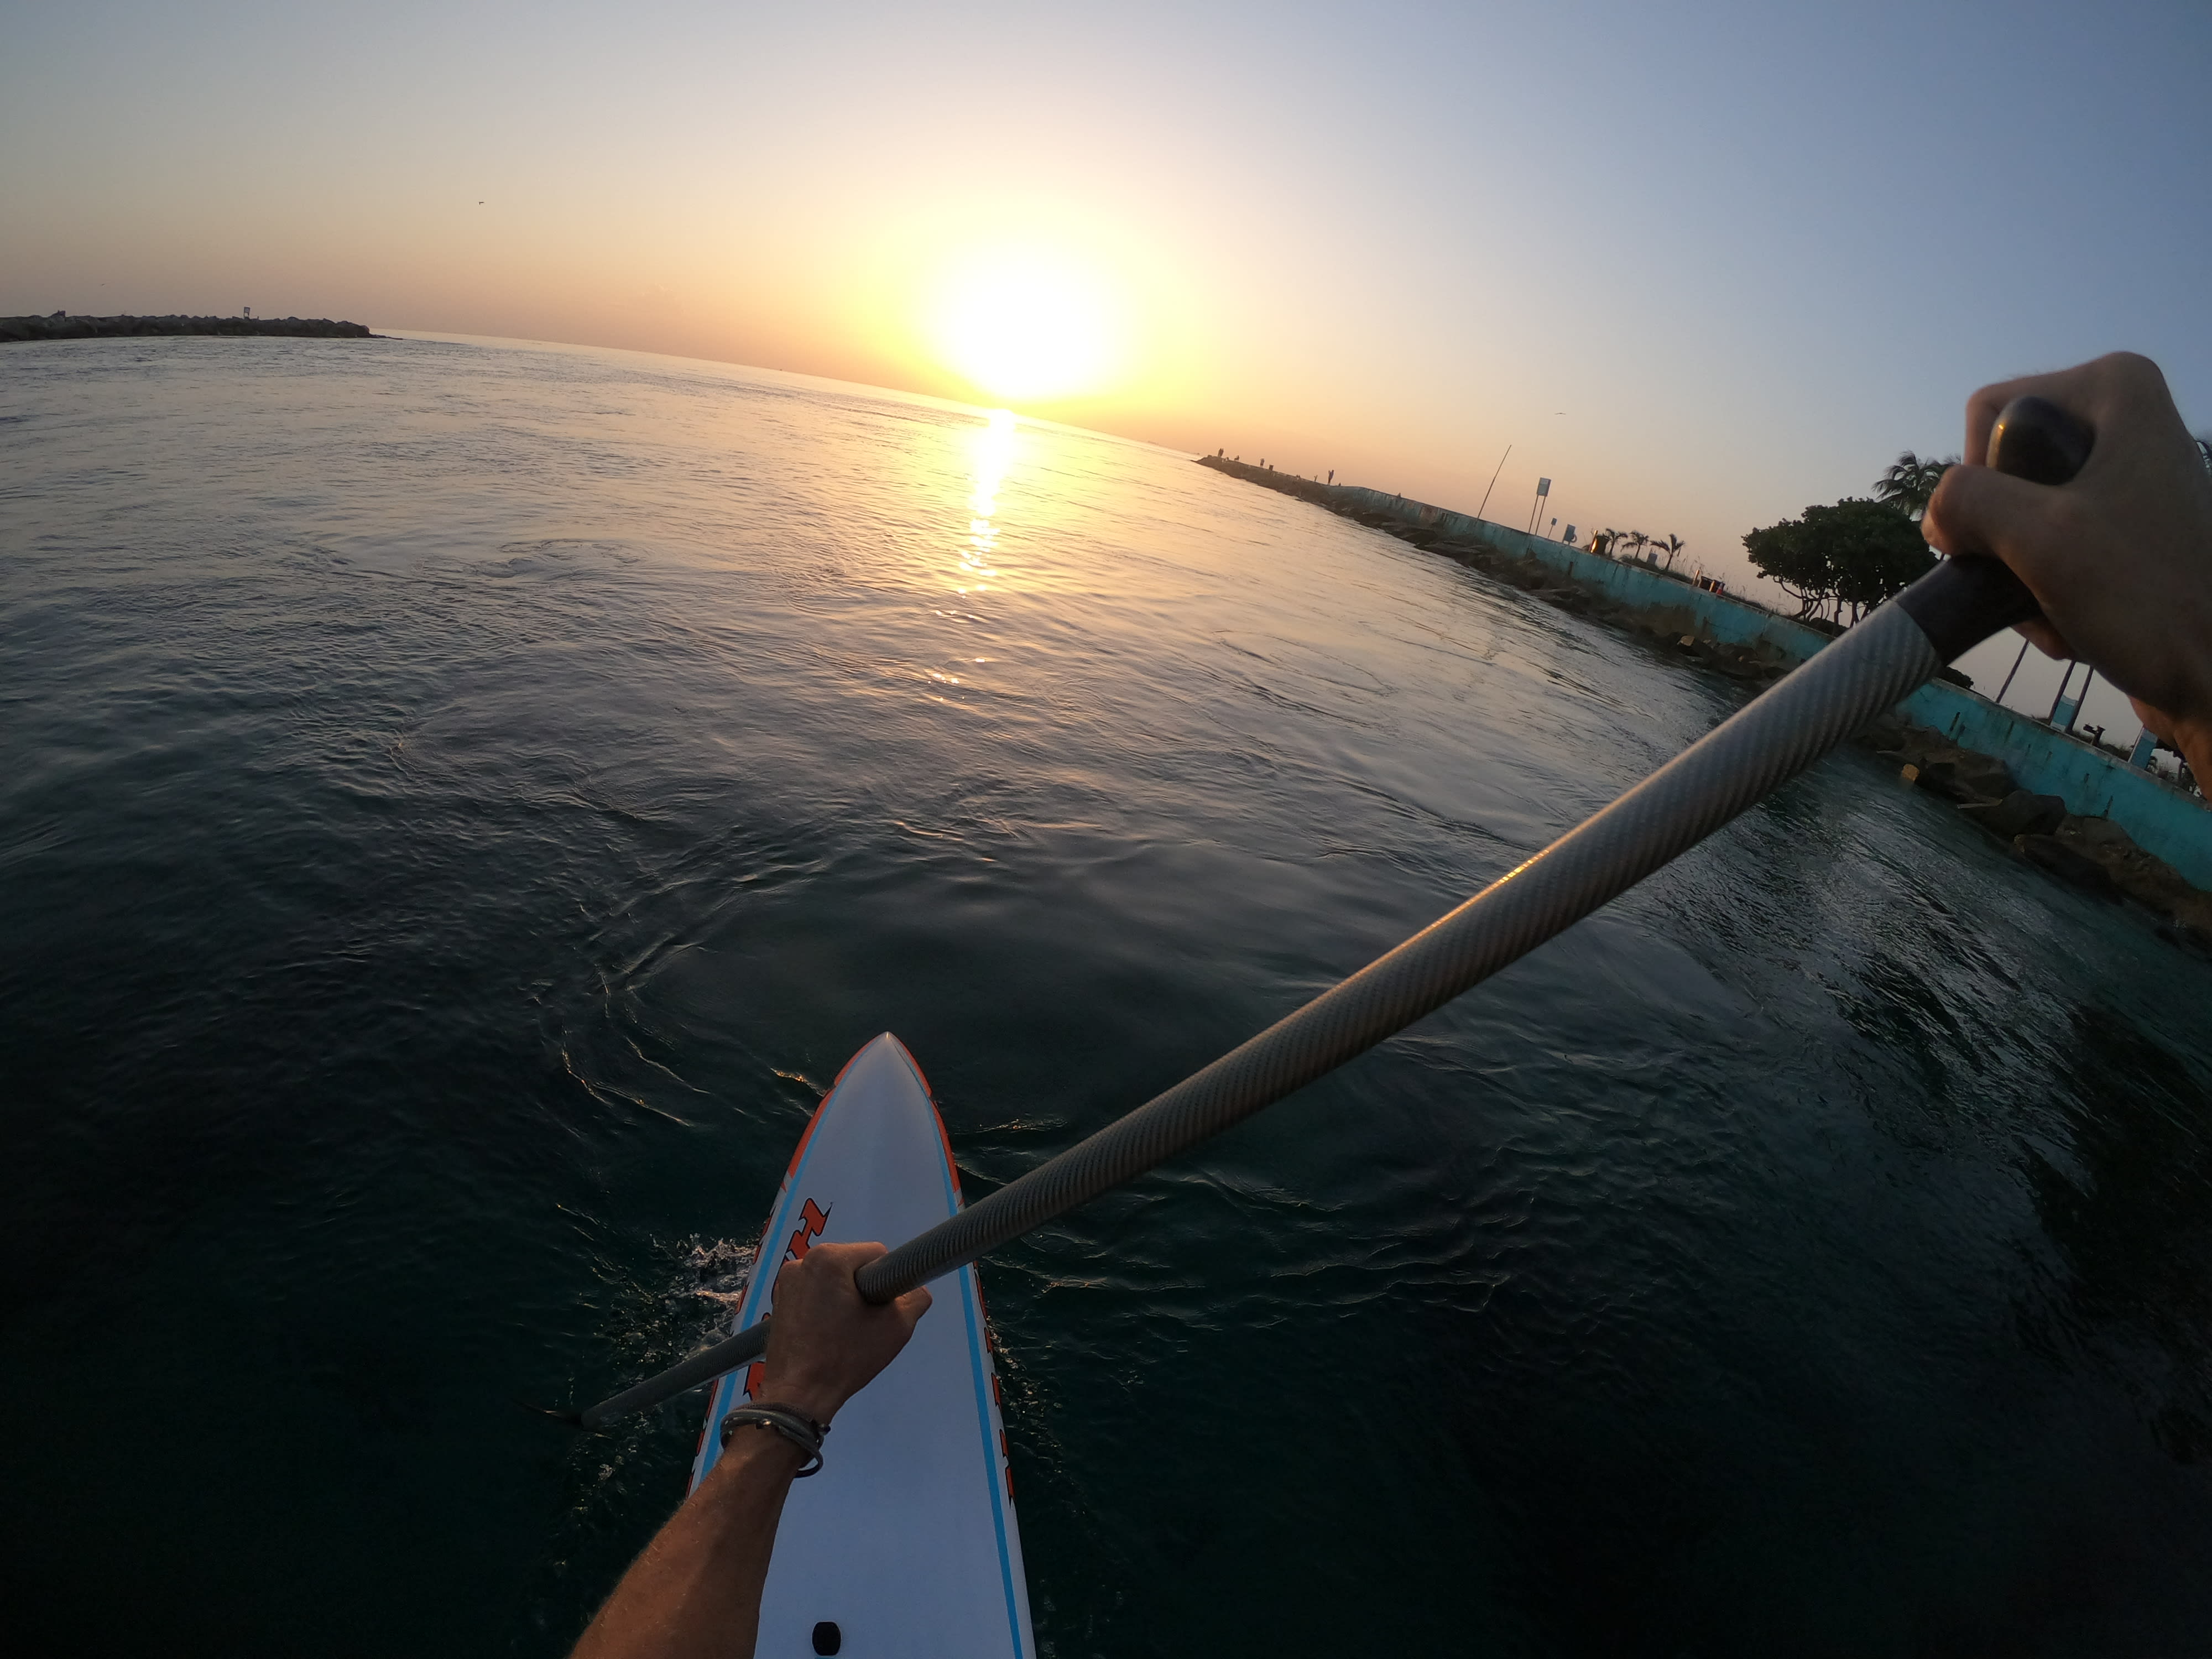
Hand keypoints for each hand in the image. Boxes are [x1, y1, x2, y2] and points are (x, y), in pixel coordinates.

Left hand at [756, 1241, 930, 1424]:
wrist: (799, 1395)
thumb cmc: (847, 1357)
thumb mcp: (897, 1327)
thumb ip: (916, 1298)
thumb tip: (914, 1290)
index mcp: (829, 1258)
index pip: (876, 1254)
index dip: (887, 1282)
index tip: (881, 1310)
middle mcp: (802, 1261)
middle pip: (851, 1265)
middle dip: (863, 1289)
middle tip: (864, 1324)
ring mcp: (785, 1281)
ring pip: (832, 1280)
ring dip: (843, 1298)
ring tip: (843, 1332)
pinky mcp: (777, 1301)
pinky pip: (813, 1293)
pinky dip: (823, 1306)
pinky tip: (825, 1334)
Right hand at [1922, 352, 2211, 780]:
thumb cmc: (2148, 599)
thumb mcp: (2041, 539)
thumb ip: (1968, 503)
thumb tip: (1937, 516)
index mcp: (2116, 389)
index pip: (1991, 412)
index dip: (1984, 480)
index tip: (2022, 533)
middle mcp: (2126, 418)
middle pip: (2003, 470)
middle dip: (2004, 540)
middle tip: (2037, 581)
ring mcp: (2128, 475)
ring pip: (2020, 517)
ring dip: (2020, 576)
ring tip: (2058, 611)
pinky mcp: (2128, 527)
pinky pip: (2052, 548)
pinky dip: (2046, 590)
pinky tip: (2073, 624)